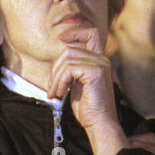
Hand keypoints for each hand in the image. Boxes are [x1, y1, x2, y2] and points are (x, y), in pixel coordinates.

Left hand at [46, 29, 127, 154]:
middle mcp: (102, 59)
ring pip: (66, 59)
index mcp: (98, 60)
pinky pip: (69, 69)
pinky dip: (59, 81)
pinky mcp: (95, 72)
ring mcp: (100, 65)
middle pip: (69, 49)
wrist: (98, 122)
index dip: (75, 31)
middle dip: (55, 69)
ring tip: (55, 93)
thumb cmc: (87, 106)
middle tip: (52, 88)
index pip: (91, 33)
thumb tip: (59, 57)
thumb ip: (71, 68)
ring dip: (55, 78)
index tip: (61, 37)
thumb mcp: (76, 82)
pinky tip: (59, 94)